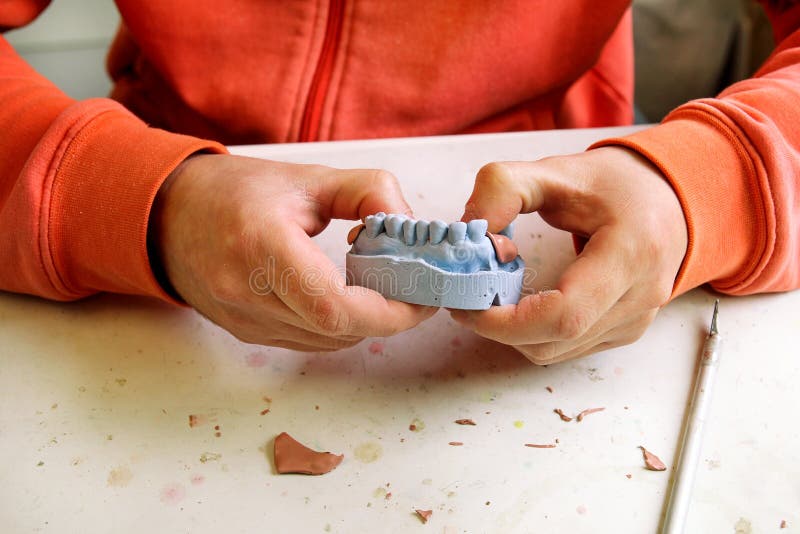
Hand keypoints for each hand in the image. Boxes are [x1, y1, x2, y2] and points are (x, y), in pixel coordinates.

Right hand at [150, 154, 435, 350]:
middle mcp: (246, 292)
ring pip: (327, 343)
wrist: (169, 217)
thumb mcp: (309, 177)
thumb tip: (411, 229)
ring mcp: (243, 320)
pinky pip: (308, 342)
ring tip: (379, 287)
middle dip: (387, 317)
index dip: (388, 312)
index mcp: (261, 245)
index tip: (423, 297)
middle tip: (414, 290)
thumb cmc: (239, 192)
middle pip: (337, 331)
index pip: (333, 306)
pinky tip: (344, 296)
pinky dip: (338, 326)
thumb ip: (369, 193)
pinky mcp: (245, 333)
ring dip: (364, 322)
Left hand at [450, 147, 687, 363]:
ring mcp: (637, 320)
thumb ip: (504, 189)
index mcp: (630, 253)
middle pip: (556, 341)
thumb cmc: (613, 184)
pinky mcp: (627, 330)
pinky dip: (534, 333)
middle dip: (500, 328)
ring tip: (491, 294)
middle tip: (466, 298)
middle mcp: (641, 295)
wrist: (668, 197)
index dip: (507, 322)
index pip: (564, 314)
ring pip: (557, 351)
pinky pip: (569, 348)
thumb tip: (468, 228)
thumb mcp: (555, 171)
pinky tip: (521, 302)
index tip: (466, 304)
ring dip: (514, 332)